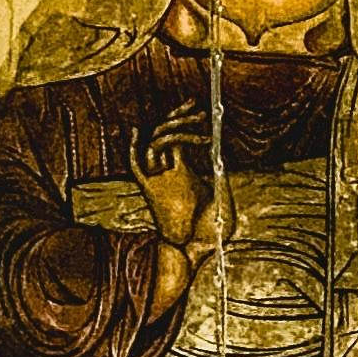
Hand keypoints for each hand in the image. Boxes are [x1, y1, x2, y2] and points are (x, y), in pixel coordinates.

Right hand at [133, 119, 234, 258]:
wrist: (195, 251)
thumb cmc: (211, 230)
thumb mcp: (223, 195)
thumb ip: (219, 173)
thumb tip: (219, 149)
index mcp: (185, 172)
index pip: (182, 138)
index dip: (187, 122)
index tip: (200, 110)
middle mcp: (169, 172)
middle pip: (167, 134)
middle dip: (179, 117)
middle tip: (195, 106)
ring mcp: (159, 179)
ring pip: (157, 142)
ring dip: (173, 127)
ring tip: (193, 118)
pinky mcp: (150, 190)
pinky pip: (136, 165)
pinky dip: (134, 147)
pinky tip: (137, 131)